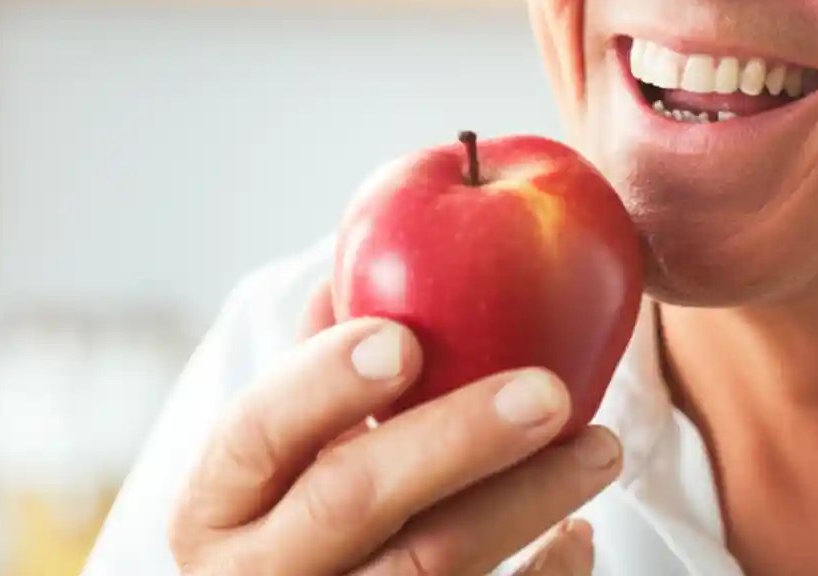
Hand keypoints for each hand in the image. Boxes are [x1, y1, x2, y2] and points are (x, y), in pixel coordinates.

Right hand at [169, 281, 620, 574]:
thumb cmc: (290, 522)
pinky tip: (580, 533)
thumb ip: (311, 372)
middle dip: (456, 437)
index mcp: (218, 506)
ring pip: (432, 564)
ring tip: (600, 449)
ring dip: (526, 499)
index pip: (258, 432)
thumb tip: (352, 271)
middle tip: (548, 390)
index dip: (326, 381)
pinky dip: (544, 575)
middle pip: (352, 500)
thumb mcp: (280, 458)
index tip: (404, 340)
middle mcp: (257, 573)